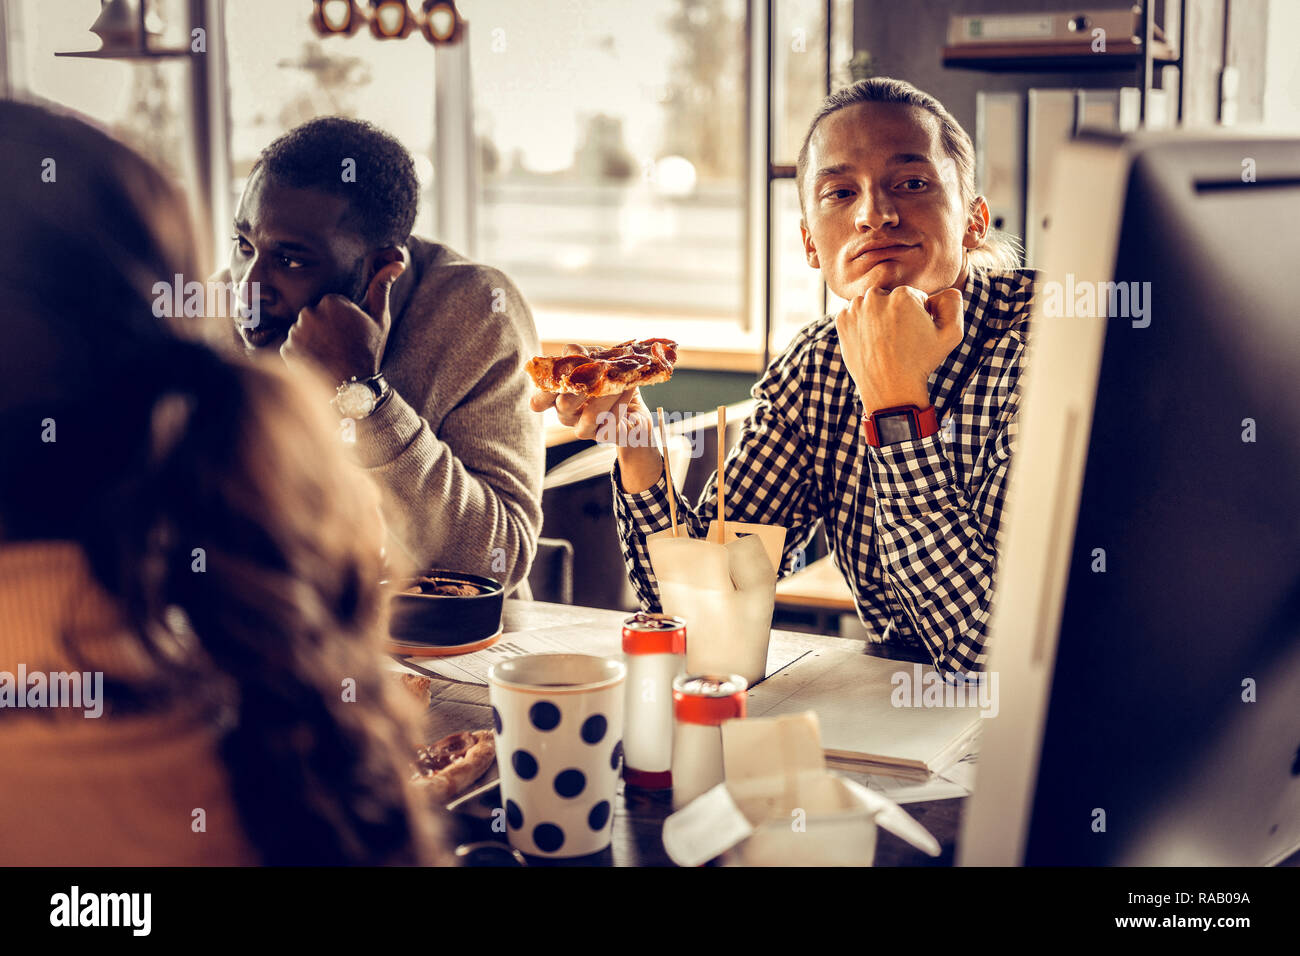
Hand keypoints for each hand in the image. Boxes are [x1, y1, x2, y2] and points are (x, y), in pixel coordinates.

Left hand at [281, 250, 404, 384]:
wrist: (353, 388)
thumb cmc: (368, 352)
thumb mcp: (379, 320)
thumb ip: (381, 288)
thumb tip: (398, 263)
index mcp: (331, 301)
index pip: (332, 303)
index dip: (343, 318)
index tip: (351, 333)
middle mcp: (309, 312)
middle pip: (315, 314)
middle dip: (325, 327)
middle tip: (340, 345)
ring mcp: (295, 331)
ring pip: (303, 329)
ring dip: (312, 339)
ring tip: (328, 354)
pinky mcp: (286, 349)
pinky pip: (292, 345)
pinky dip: (302, 353)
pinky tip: (317, 362)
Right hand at [529, 349, 662, 491]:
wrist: (634, 412)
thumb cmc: (608, 382)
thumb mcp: (594, 362)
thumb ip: (581, 355)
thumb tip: (574, 351)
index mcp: (557, 398)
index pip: (539, 401)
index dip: (546, 387)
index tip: (567, 367)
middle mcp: (566, 416)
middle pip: (563, 405)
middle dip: (582, 385)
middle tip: (597, 369)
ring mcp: (584, 428)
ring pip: (591, 414)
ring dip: (608, 392)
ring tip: (620, 377)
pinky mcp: (604, 435)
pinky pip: (612, 420)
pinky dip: (622, 400)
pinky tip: (628, 387)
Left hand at [835, 285, 962, 414]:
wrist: (890, 389)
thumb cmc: (921, 362)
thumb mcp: (951, 334)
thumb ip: (954, 303)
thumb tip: (946, 290)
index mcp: (902, 294)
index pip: (913, 296)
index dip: (918, 315)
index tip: (915, 334)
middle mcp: (875, 296)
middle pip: (891, 298)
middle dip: (897, 313)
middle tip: (900, 339)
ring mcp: (855, 309)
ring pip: (872, 305)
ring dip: (878, 317)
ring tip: (885, 342)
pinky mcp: (842, 321)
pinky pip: (856, 315)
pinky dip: (862, 325)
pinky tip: (870, 342)